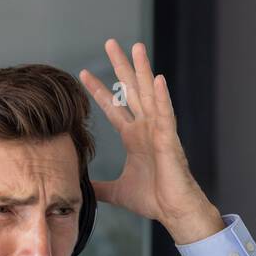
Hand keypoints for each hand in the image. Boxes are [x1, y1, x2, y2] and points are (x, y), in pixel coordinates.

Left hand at [80, 40, 222, 244]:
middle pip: (131, 90)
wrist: (174, 212)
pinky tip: (157, 79)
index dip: (99, 90)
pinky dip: (161, 97)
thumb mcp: (117, 192)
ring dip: (143, 70)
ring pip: (149, 94)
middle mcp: (146, 128)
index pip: (113, 108)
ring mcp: (159, 131)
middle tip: (110, 43)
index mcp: (134, 137)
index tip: (83, 74)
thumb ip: (99, 187)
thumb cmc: (153, 200)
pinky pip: (165, 115)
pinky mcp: (169, 141)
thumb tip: (81, 188)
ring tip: (136, 47)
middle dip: (120, 67)